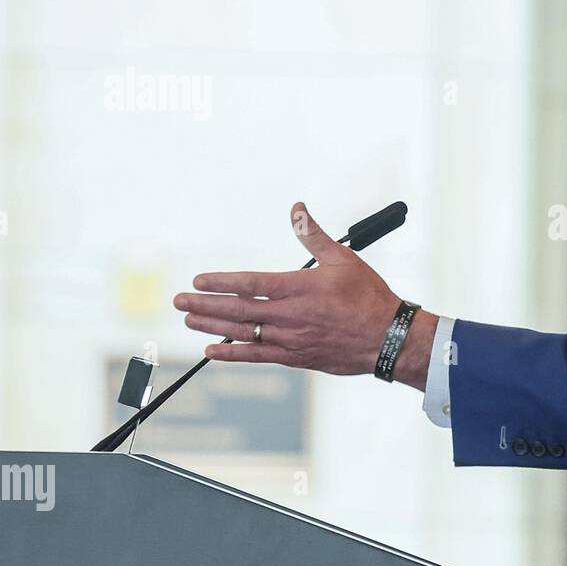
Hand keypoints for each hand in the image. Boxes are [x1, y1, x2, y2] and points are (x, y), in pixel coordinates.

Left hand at [174, 201, 406, 376]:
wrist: (388, 339)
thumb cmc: (369, 297)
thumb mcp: (344, 259)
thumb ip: (314, 235)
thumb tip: (297, 207)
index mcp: (300, 288)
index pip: (250, 284)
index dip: (221, 282)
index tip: (198, 280)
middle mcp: (290, 316)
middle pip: (237, 309)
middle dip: (204, 304)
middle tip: (178, 301)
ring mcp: (291, 339)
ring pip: (242, 333)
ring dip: (211, 325)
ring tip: (188, 320)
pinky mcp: (296, 358)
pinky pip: (257, 356)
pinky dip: (232, 353)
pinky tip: (212, 350)